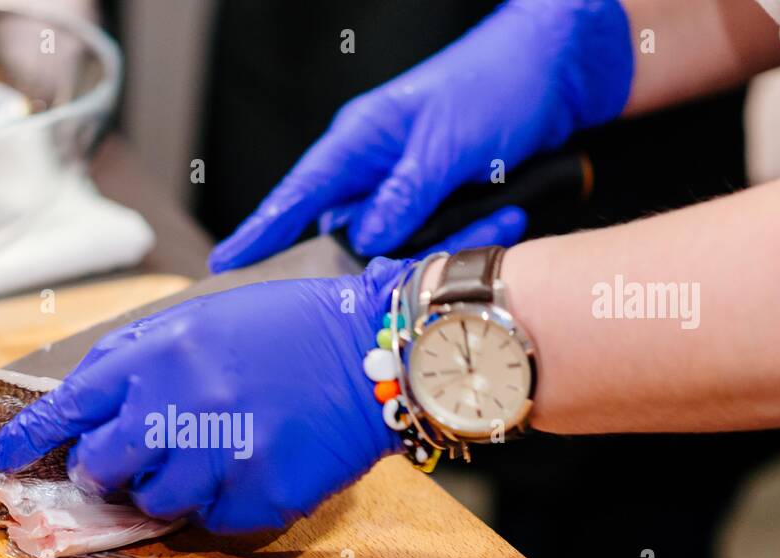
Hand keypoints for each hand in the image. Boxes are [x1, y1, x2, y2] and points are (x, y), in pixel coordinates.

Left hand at [0, 258, 409, 533]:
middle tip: (120, 466)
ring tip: (203, 459)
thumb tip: (84, 400)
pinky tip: (246, 469)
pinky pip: (210, 523)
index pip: (70, 407)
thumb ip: (139, 357)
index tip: (4, 457)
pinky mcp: (256, 498)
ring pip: (153, 505)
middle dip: (102, 471)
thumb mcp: (203, 319)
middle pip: (101, 468)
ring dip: (165, 490)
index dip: (31, 438)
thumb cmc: (289, 329)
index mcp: (158, 356)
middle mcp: (179, 407)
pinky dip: (217, 505)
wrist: (376, 354)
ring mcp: (218, 458)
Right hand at [208, 0, 633, 269]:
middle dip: (391, 253)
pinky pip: (438, 236)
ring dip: (452, 238)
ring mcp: (402, 184)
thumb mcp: (446, 144)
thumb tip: (365, 240)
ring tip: (501, 208)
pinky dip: (472, 231)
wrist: (555, 69)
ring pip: (402, 242)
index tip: (225, 265)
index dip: (259, 233)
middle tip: (433, 247)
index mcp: (358, 140)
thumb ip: (403, 196)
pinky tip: (508, 208)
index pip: (296, 195)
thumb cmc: (495, 84)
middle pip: (354, 233)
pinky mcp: (434, 197)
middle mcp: (373, 166)